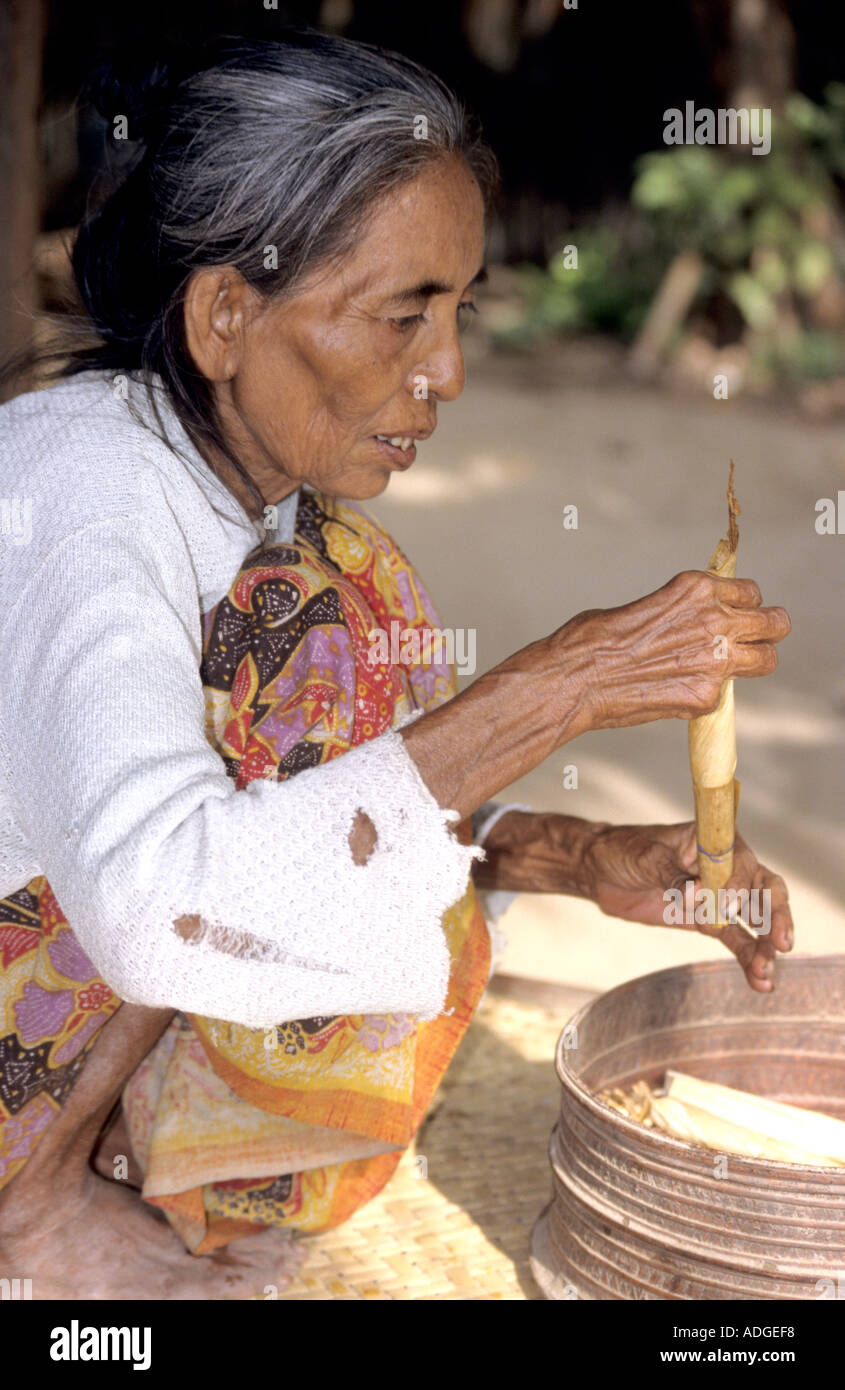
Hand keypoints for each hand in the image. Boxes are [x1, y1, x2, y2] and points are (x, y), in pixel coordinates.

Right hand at [547, 570, 789, 740]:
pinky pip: (723, 695)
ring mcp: (715, 661)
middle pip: (774, 622)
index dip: (744, 606)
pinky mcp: (706, 697)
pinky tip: (676, 692)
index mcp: (697, 589)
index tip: (735, 615)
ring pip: (767, 660)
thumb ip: (680, 612)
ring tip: (733, 668)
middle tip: (757, 639)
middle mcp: (715, 620)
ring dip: (755, 662)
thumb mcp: (646, 605)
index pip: (750, 593)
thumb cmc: (594, 639)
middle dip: (768, 630)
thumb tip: (691, 625)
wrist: (574, 678)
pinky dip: (705, 695)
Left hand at [582, 821, 793, 992]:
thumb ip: (673, 877)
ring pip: (753, 920)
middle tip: (781, 943)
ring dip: (763, 946)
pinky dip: (747, 958)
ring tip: (766, 972)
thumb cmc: (622, 850)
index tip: (729, 906)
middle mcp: (724, 867)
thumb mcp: (644, 858)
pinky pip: (734, 939)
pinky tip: (760, 980)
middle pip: (762, 889)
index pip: (739, 861)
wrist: (599, 870)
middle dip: (775, 916)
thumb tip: (698, 896)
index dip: (739, 883)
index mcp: (712, 841)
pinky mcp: (707, 920)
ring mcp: (718, 895)